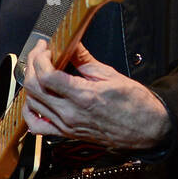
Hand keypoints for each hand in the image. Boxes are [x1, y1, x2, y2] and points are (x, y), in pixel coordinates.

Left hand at [21, 40, 172, 151]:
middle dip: (32, 65)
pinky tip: (35, 100)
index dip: (40, 57)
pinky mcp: (67, 134)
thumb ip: (85, 60)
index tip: (46, 47)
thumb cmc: (135, 105)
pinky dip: (30, 112)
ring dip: (30, 84)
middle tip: (40, 53)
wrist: (147, 129)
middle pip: (34, 87)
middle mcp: (71, 113)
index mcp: (84, 96)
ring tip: (39, 70)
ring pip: (31, 104)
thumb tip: (71, 44)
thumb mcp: (112, 75)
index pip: (46, 75)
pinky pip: (37, 126)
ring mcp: (67, 125)